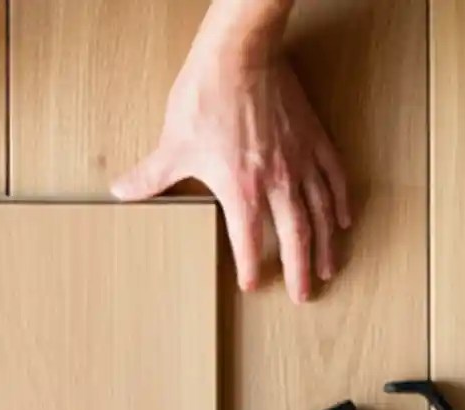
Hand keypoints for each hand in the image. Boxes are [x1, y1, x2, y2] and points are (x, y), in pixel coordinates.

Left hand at [112, 21, 348, 302]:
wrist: (240, 57)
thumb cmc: (206, 99)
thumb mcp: (172, 145)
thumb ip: (151, 176)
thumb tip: (122, 193)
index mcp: (242, 190)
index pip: (249, 242)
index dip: (252, 267)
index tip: (252, 285)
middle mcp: (277, 183)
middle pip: (295, 237)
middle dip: (299, 270)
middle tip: (303, 296)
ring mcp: (300, 161)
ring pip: (320, 213)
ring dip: (325, 245)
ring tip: (327, 268)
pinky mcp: (313, 139)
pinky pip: (333, 177)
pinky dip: (340, 201)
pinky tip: (343, 218)